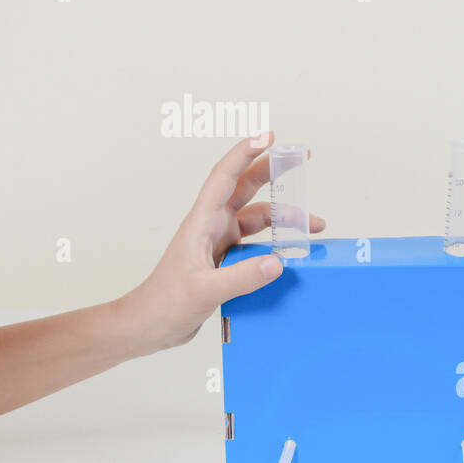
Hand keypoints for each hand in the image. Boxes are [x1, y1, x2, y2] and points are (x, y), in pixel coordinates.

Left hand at [115, 130, 324, 356]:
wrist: (150, 326)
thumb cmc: (165, 304)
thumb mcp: (205, 290)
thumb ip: (242, 277)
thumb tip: (278, 262)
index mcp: (202, 222)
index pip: (225, 176)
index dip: (246, 153)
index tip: (269, 137)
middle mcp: (211, 225)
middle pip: (245, 187)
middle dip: (273, 170)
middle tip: (301, 158)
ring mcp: (218, 242)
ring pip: (256, 217)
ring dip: (283, 216)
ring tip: (313, 224)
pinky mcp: (224, 260)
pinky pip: (256, 242)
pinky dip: (275, 243)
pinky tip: (291, 252)